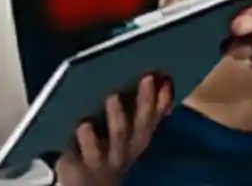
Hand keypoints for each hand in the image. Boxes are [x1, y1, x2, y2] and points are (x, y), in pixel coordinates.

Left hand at [55, 74, 172, 185]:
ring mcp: (107, 156)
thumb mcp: (119, 129)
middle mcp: (127, 146)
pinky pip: (89, 152)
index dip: (164, 99)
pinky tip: (84, 124)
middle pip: (141, 123)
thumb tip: (146, 76)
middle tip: (147, 78)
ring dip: (118, 117)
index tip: (167, 78)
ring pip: (118, 137)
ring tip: (113, 97)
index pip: (155, 114)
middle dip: (146, 100)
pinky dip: (87, 138)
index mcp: (137, 135)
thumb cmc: (103, 148)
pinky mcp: (85, 164)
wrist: (86, 184)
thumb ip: (131, 107)